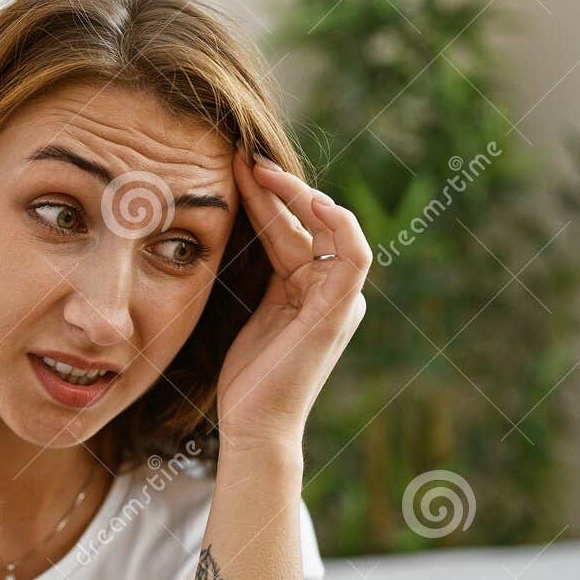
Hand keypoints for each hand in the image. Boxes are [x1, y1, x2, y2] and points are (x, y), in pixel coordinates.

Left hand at [217, 151, 370, 451]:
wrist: (254, 424)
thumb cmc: (245, 376)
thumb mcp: (247, 308)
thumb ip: (256, 270)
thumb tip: (227, 226)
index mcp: (309, 285)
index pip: (289, 224)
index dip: (262, 193)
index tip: (229, 166)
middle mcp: (330, 287)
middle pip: (308, 219)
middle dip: (275, 185)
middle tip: (239, 156)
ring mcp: (340, 297)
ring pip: (331, 226)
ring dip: (297, 193)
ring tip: (259, 169)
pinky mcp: (340, 310)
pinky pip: (352, 254)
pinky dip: (337, 223)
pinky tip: (307, 198)